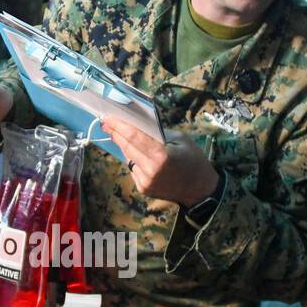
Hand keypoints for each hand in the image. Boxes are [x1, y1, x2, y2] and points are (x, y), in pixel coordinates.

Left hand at [104, 118, 219, 206]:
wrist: (199, 189)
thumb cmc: (194, 160)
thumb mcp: (180, 139)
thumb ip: (158, 134)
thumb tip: (138, 125)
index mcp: (162, 156)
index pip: (134, 137)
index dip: (119, 126)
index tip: (108, 118)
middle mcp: (151, 170)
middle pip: (127, 147)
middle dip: (115, 133)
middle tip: (106, 122)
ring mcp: (145, 181)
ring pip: (128, 158)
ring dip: (123, 145)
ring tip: (118, 133)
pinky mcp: (143, 188)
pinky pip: (133, 168)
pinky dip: (133, 158)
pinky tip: (138, 153)